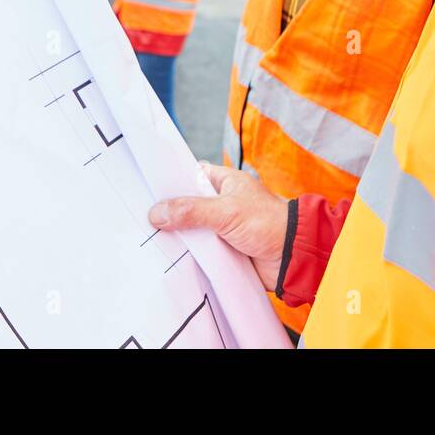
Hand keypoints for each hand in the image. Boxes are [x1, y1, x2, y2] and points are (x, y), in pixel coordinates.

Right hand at [148, 163, 288, 290]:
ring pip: (190, 230)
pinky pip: (198, 251)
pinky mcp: (222, 251)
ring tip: (146, 240)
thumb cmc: (268, 223)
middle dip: (168, 213)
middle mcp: (220, 204)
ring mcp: (220, 228)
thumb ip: (191, 211)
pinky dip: (187, 255)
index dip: (170, 181)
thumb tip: (157, 213)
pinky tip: (167, 258)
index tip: (146, 187)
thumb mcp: (226, 211)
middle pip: (186, 206)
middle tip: (140, 218)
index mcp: (224, 183)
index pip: (190, 175)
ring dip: (177, 237)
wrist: (293, 257)